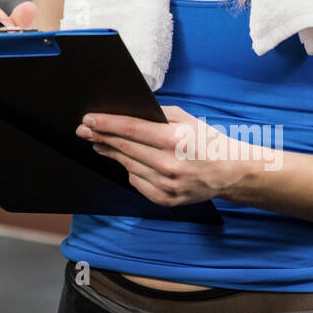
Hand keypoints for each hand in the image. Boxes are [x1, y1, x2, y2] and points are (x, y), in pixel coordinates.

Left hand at [76, 105, 256, 205]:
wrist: (229, 172)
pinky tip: (127, 161)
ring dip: (111, 153)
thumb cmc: (206, 141)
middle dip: (100, 137)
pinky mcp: (165, 199)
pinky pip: (136, 182)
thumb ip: (155, 115)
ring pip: (127, 165)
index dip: (106, 124)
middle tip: (83, 130)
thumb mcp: (184, 119)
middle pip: (124, 148)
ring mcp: (167, 185)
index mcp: (175, 139)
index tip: (88, 120)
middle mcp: (169, 164)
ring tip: (99, 144)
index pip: (130, 130)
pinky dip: (130, 170)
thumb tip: (125, 113)